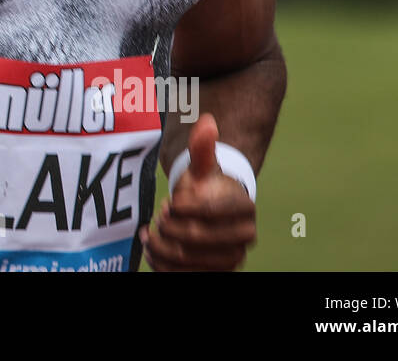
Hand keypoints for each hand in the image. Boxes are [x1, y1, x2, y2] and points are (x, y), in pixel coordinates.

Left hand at [139, 113, 256, 270]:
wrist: (211, 212)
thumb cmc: (206, 187)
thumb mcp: (202, 167)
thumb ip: (203, 147)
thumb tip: (207, 122)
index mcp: (245, 207)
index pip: (208, 209)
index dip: (182, 206)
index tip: (170, 201)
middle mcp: (245, 237)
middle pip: (195, 236)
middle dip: (169, 225)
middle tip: (160, 215)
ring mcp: (232, 258)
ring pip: (187, 258)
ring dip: (162, 246)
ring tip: (152, 232)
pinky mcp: (218, 274)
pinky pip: (186, 275)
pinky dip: (163, 264)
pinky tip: (152, 250)